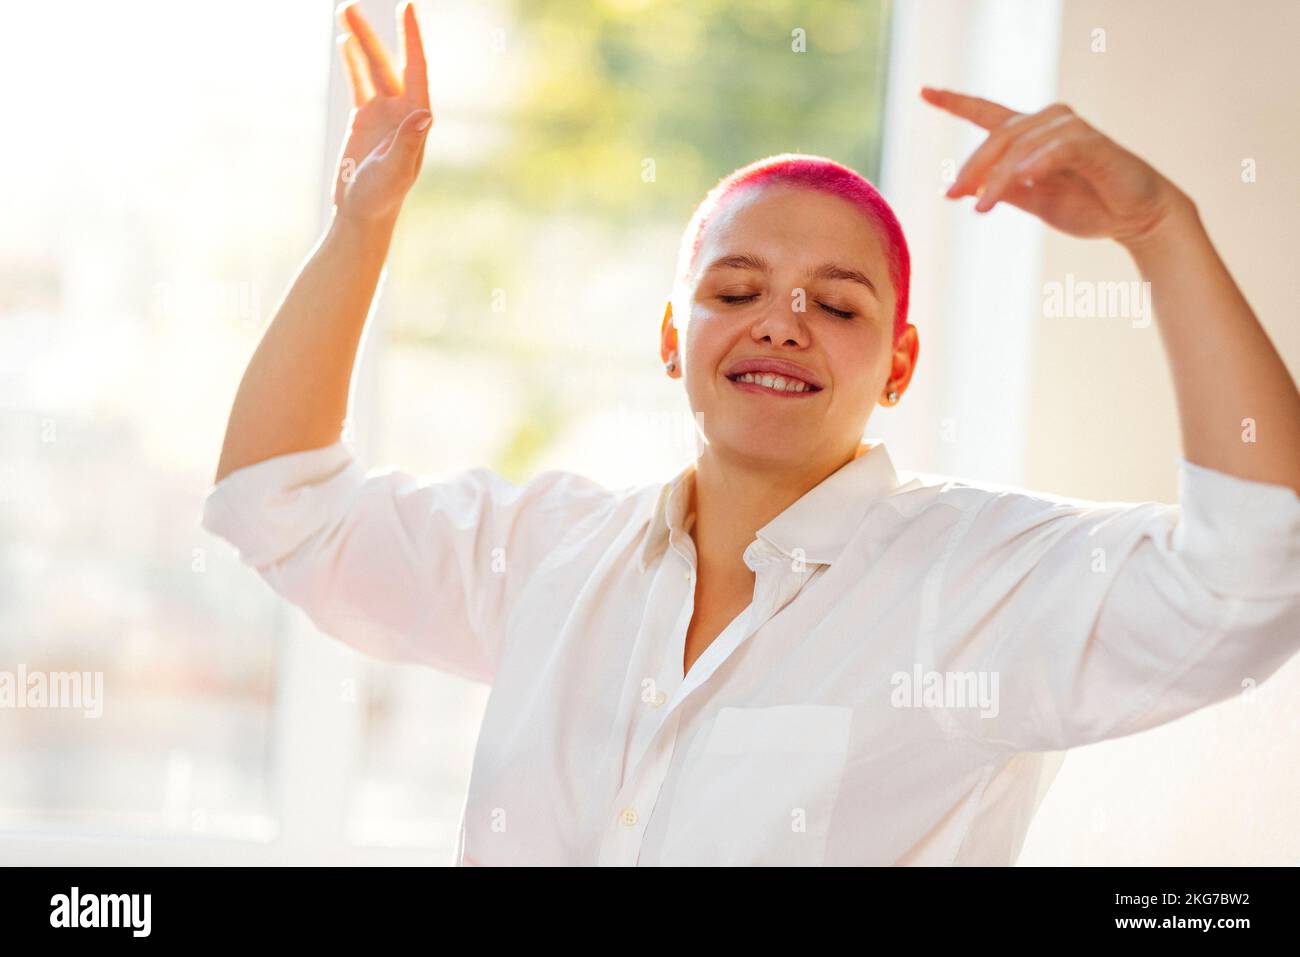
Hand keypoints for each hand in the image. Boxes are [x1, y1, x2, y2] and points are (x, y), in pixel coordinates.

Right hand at [332, 2, 432, 225]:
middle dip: (373, 35)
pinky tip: (346, 42)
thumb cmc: (382, 198)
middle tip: (351, 6)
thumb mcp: (394, 172)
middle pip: (388, 63)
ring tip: (346, 12)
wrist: (363, 213)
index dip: (412, 38)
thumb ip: (408, 143)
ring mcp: (384, 112)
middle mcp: (404, 110)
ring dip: (361, 42)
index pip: (416, 69)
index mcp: (416, 118)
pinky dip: (354, 62)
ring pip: (372, 68)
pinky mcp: (366, 118)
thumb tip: (424, 115)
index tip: (408, 6)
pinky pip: (360, 82)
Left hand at [921, 87, 1189, 247]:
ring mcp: (1071, 131)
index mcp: (1030, 136)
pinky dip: (1037, 163)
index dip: (955, 102)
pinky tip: (1022, 178)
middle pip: (997, 138)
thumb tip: (963, 190)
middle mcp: (1048, 124)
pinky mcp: (1093, 144)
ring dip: (998, 178)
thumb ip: (1003, 191)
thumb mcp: (1034, 201)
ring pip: (1021, 147)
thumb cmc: (1087, 205)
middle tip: (952, 196)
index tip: (924, 92)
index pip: (986, 114)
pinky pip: (1058, 148)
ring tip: (981, 208)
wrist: (1135, 217)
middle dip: (971, 169)